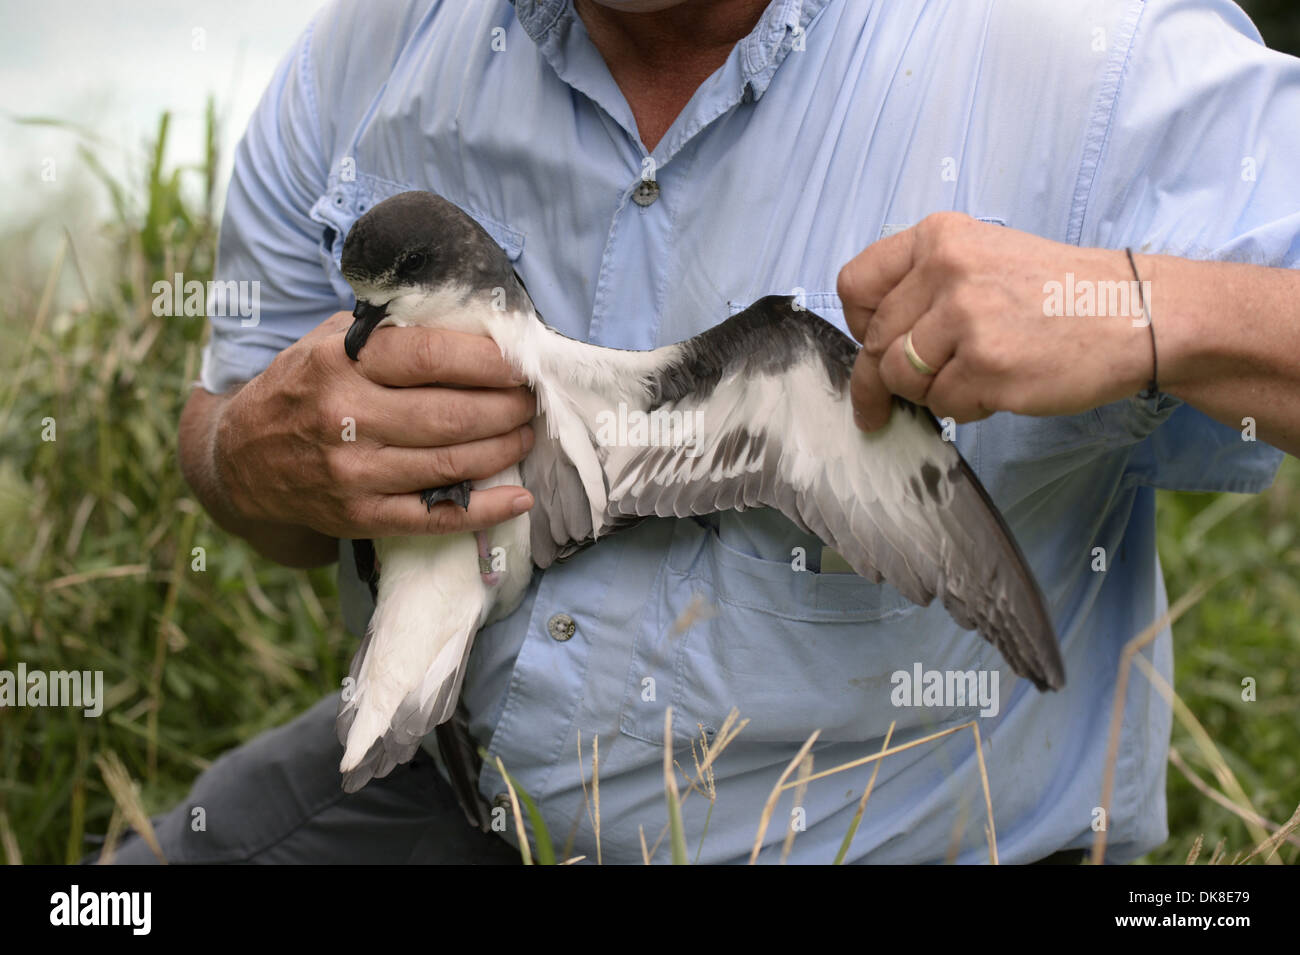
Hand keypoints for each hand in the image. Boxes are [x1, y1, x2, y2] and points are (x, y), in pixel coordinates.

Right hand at [213, 311, 535, 537]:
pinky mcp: (360, 516)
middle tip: (531, 399)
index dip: (488, 360)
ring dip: (503, 449)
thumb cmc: (302, 387)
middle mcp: (344, 418)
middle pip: (451, 414)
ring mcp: (352, 473)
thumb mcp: (330, 341)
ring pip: (450, 463)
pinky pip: (434, 517)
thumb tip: (471, 324)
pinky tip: (518, 499)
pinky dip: (483, 511)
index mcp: (339, 363)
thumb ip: (390, 330)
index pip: (431, 356)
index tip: (520, 361)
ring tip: (526, 432)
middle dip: (507, 407)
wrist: (241, 457)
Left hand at [837, 213, 1154, 430]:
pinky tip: (1003, 386)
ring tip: (977, 375)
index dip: (860, 324)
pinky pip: (944, 404)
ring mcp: (967, 318)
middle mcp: (946, 270)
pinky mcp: (988, 366)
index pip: (856, 283)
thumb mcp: (984, 257)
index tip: (874, 344)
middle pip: (877, 342)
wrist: (1137, 313)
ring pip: (902, 378)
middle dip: (892, 374)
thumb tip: (870, 342)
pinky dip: (966, 407)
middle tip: (919, 387)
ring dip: (931, 392)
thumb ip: (925, 286)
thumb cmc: (1058, 292)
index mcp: (939, 237)